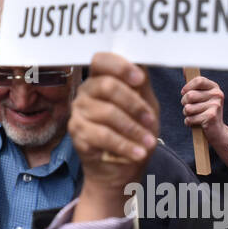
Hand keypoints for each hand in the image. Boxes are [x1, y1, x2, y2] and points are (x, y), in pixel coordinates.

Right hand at [69, 53, 158, 221]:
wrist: (122, 168)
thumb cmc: (133, 132)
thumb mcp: (146, 106)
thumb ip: (142, 85)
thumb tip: (142, 63)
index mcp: (101, 79)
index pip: (101, 60)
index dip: (120, 66)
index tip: (139, 79)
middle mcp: (86, 91)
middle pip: (107, 86)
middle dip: (134, 104)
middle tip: (150, 120)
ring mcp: (79, 111)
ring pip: (107, 113)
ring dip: (134, 129)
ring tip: (149, 143)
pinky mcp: (77, 132)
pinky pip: (102, 135)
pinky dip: (125, 146)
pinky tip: (138, 153)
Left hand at [182, 76, 227, 149]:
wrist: (217, 131)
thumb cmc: (205, 112)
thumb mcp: (201, 96)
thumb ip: (193, 84)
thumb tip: (184, 68)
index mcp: (215, 87)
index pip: (198, 80)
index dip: (188, 87)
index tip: (184, 93)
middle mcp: (217, 95)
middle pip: (190, 95)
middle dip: (184, 103)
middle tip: (189, 108)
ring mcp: (215, 105)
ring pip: (188, 108)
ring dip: (186, 114)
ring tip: (193, 116)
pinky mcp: (211, 116)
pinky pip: (190, 118)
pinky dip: (189, 122)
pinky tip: (196, 123)